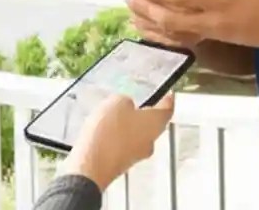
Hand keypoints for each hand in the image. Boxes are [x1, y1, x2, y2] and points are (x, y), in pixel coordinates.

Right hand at [59, 93, 175, 190]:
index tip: (167, 95)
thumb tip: (125, 105)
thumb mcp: (116, 103)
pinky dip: (117, 139)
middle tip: (136, 103)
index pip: (168, 109)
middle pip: (153, 124)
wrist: (90, 164)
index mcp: (156, 123)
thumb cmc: (108, 134)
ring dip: (128, 126)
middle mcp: (150, 140)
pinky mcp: (122, 163)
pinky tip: (103, 133)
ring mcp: (137, 154)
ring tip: (113, 117)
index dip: (167, 99)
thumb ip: (125, 101)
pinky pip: (124, 146)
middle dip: (144, 114)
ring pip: (137, 136)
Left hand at [125, 0, 258, 47]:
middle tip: (128, 0)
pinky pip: (191, 38)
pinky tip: (162, 28)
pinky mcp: (226, 40)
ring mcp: (219, 33)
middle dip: (146, 10)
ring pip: (178, 32)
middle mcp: (214, 19)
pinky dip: (171, 33)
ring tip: (136, 17)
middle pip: (170, 19)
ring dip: (154, 25)